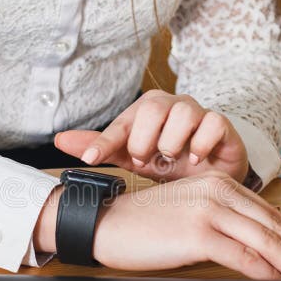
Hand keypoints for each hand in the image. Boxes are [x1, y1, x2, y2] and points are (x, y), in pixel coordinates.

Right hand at [35, 171, 280, 280]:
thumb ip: (222, 220)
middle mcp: (217, 190)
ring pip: (265, 241)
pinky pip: (244, 256)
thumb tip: (256, 249)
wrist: (106, 224)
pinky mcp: (198, 232)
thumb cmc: (143, 224)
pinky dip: (268, 273)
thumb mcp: (189, 212)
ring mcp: (209, 209)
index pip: (270, 212)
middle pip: (274, 226)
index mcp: (217, 182)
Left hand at [55, 90, 248, 181]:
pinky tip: (196, 158)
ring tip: (172, 159)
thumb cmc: (168, 161)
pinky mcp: (221, 124)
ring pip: (182, 113)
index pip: (120, 123)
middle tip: (146, 160)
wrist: (208, 175)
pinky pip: (212, 123)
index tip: (90, 160)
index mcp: (145, 111)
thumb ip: (100, 148)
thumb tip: (59, 140)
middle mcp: (171, 105)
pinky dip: (201, 143)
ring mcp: (197, 112)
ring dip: (172, 143)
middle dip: (144, 140)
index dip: (103, 143)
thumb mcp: (131, 157)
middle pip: (151, 108)